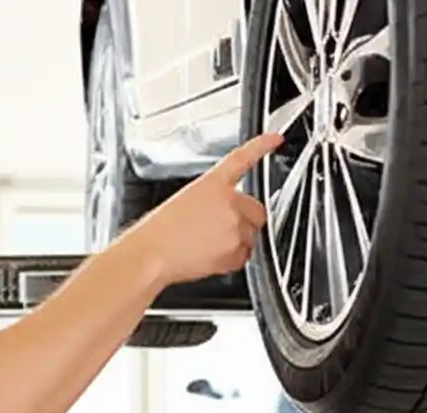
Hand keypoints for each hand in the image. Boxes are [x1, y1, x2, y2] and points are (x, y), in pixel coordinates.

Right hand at [119, 132, 282, 285]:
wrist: (151, 254)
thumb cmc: (159, 231)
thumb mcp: (184, 201)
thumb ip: (214, 201)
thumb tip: (227, 213)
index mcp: (213, 184)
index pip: (242, 159)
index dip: (261, 146)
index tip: (274, 139)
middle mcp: (229, 202)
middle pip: (256, 211)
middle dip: (245, 220)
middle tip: (219, 230)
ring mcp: (235, 227)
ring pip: (252, 235)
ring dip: (237, 240)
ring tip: (207, 245)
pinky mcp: (236, 252)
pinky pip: (245, 256)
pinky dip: (232, 258)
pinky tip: (210, 256)